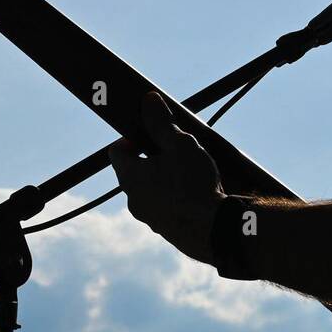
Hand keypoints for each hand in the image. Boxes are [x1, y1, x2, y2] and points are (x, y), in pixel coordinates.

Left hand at [109, 92, 226, 264]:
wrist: (214, 230)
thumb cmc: (194, 183)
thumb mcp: (181, 144)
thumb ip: (162, 123)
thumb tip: (149, 99)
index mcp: (130, 177)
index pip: (116, 151)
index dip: (131, 138)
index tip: (150, 135)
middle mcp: (134, 200)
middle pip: (134, 172)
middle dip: (152, 159)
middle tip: (176, 152)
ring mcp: (149, 219)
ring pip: (150, 193)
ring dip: (164, 181)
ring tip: (191, 175)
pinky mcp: (167, 232)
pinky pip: (165, 210)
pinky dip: (175, 201)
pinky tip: (197, 196)